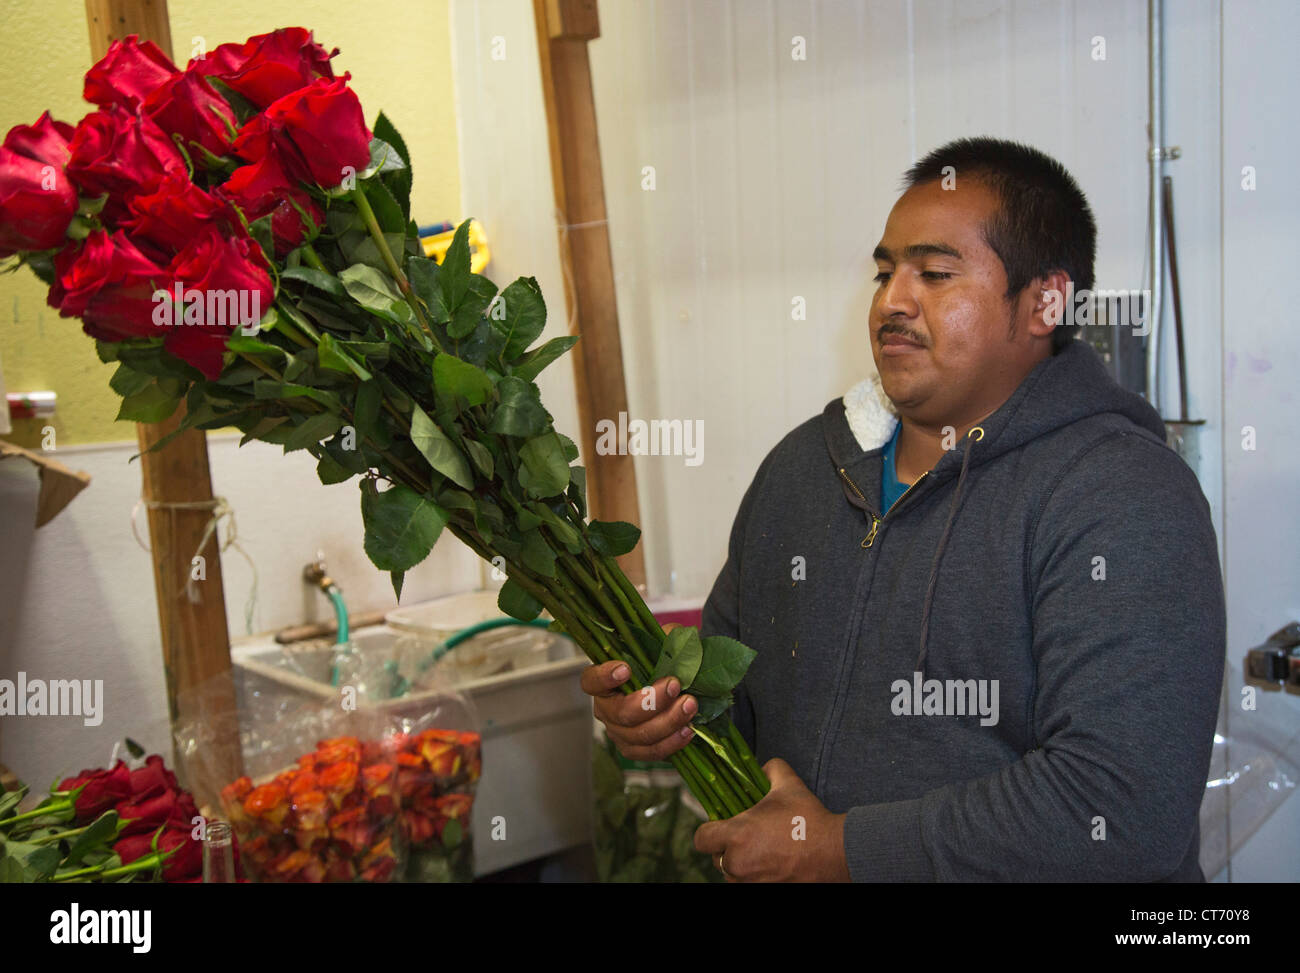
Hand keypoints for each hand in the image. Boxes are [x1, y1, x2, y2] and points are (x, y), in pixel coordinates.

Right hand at [579, 623, 696, 761]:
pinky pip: (652, 752)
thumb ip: (665, 638)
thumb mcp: (661, 645)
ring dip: (668, 721)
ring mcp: (619, 733)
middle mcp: (606, 710)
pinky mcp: (636, 750)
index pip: (591, 680)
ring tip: (690, 705)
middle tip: (674, 684)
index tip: (625, 669)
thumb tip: (677, 637)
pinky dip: (672, 742)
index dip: (604, 677)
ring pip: (640, 735)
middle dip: (651, 701)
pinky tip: (688, 729)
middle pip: (622, 712)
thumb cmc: (660, 665)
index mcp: (603, 682)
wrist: (674, 690)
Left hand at [693, 758, 850, 882]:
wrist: (835, 852)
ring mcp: (751, 882)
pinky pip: (749, 883)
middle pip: (717, 858)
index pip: (702, 839)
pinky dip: (755, 875)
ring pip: (733, 874)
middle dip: (728, 847)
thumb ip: (770, 769)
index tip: (723, 825)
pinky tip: (771, 861)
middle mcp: (739, 864)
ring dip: (741, 864)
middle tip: (747, 836)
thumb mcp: (789, 784)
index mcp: (737, 835)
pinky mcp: (765, 892)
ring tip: (761, 850)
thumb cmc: (809, 819)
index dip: (710, 831)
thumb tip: (761, 767)